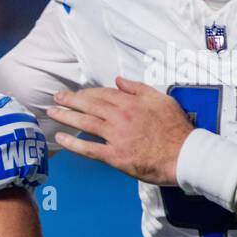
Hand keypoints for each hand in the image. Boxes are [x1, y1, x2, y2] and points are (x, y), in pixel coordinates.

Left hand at [48, 78, 193, 185]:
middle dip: (70, 100)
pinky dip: (72, 143)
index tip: (77, 93)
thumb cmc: (176, 128)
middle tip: (56, 98)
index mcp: (130, 102)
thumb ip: (138, 88)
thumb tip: (119, 80)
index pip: (102, 94)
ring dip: (66, 117)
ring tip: (52, 113)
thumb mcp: (162, 99)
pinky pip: (88, 149)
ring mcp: (116, 137)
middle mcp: (120, 117)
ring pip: (85, 123)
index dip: (87, 93)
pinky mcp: (115, 156)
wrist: (184, 155)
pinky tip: (60, 139)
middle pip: (89, 105)